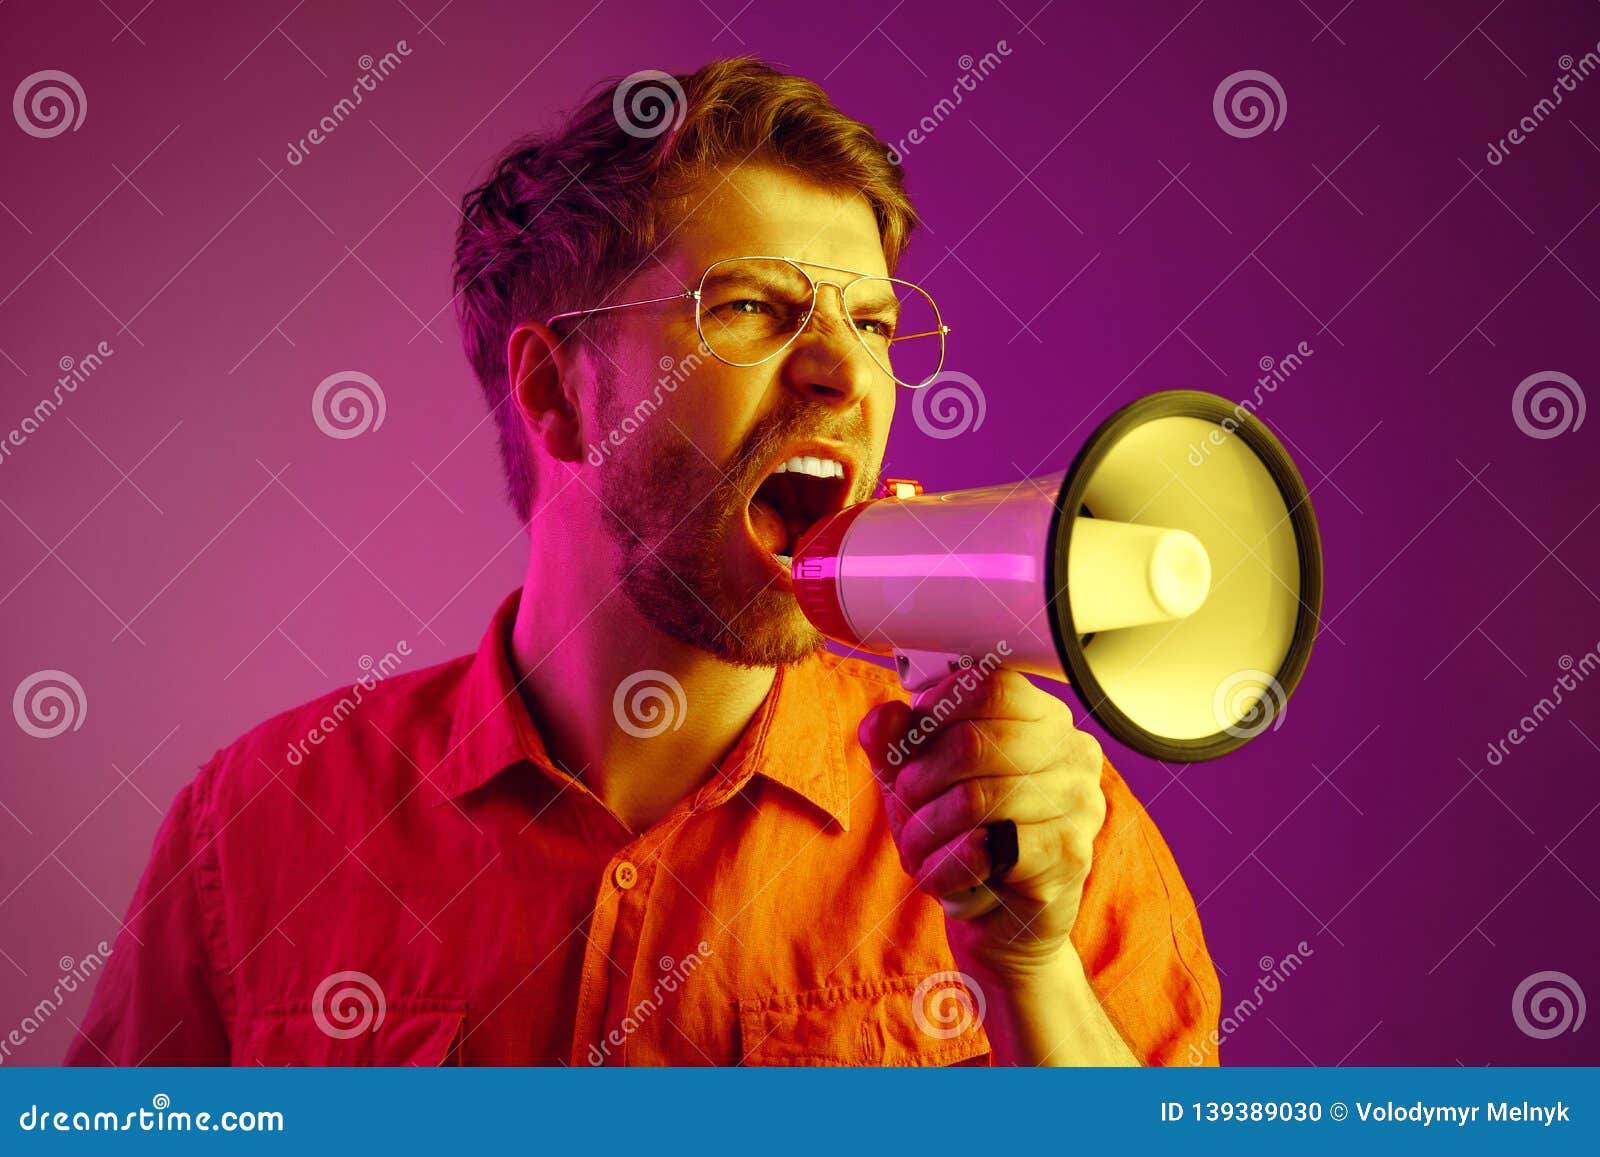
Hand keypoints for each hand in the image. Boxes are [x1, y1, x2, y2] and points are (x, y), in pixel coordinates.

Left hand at [858, 665, 1106, 979]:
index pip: (987, 686)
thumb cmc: (963, 840)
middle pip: (972, 740)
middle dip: (917, 785)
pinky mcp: (1069, 853)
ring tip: (920, 854)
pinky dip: (945, 869)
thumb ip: (894, 744)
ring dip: (925, 834)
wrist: (999, 922)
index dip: (933, 716)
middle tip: (905, 813)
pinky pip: (985, 849)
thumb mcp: (917, 784)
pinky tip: (948, 878)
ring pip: (972, 798)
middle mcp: (1072, 752)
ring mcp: (1079, 802)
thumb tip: (886, 718)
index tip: (912, 751)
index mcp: (1043, 719)